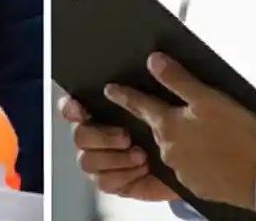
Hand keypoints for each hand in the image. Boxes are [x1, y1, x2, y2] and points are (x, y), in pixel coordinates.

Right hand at [58, 94, 179, 201]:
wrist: (185, 163)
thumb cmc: (167, 129)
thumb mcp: (157, 107)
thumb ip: (140, 95)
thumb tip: (140, 73)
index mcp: (99, 113)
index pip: (71, 108)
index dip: (70, 108)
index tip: (80, 109)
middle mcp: (93, 137)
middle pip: (78, 136)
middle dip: (102, 137)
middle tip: (126, 136)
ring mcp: (99, 161)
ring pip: (88, 161)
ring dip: (115, 159)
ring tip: (141, 156)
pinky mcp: (110, 182)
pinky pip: (105, 182)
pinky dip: (125, 176)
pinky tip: (142, 169)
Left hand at [105, 53, 255, 210]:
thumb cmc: (238, 136)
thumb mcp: (207, 98)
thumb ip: (177, 79)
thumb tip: (154, 61)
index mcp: (168, 126)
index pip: (139, 105)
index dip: (123, 95)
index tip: (110, 90)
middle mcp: (167, 149)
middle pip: (158, 128)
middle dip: (164, 119)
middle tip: (181, 114)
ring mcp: (180, 170)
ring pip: (174, 149)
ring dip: (182, 141)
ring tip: (206, 135)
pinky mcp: (195, 185)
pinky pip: (189, 168)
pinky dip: (196, 159)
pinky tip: (213, 154)